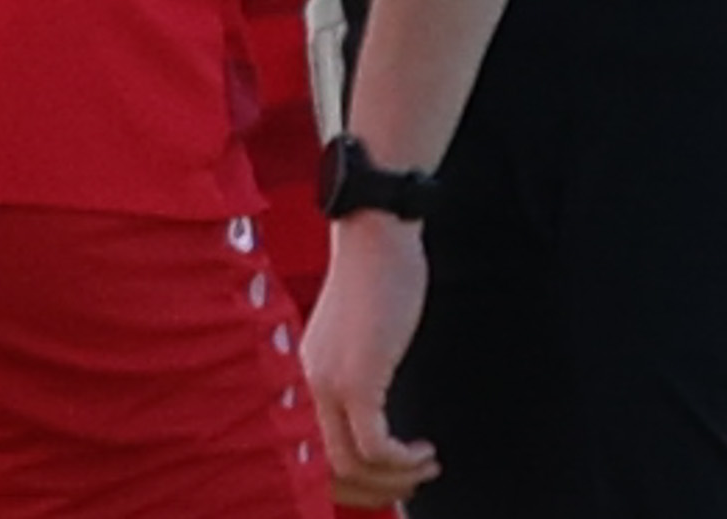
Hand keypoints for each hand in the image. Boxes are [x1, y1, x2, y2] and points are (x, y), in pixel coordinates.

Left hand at [301, 215, 440, 505]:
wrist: (375, 235)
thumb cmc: (374, 282)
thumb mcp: (354, 341)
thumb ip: (353, 378)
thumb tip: (372, 425)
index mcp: (300, 378)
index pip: (307, 456)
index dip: (347, 484)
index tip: (386, 483)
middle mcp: (304, 385)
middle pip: (326, 472)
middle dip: (373, 491)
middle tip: (410, 485)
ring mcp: (327, 383)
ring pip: (351, 467)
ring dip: (395, 479)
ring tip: (425, 466)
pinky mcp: (357, 378)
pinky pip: (374, 446)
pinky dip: (403, 460)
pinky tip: (425, 449)